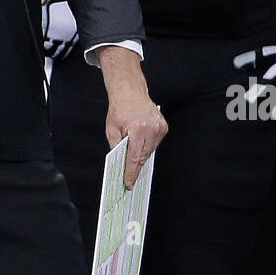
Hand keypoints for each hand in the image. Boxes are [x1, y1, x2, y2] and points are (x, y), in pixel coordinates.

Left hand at [97, 46, 167, 188]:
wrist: (130, 91)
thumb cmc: (119, 108)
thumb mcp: (111, 129)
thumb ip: (116, 147)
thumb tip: (120, 164)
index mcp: (138, 129)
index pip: (135, 157)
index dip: (131, 173)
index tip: (129, 183)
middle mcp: (152, 128)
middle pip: (144, 156)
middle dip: (136, 166)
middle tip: (129, 177)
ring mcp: (160, 127)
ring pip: (150, 151)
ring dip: (141, 155)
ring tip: (132, 157)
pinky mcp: (163, 126)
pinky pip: (155, 143)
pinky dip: (147, 146)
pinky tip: (140, 143)